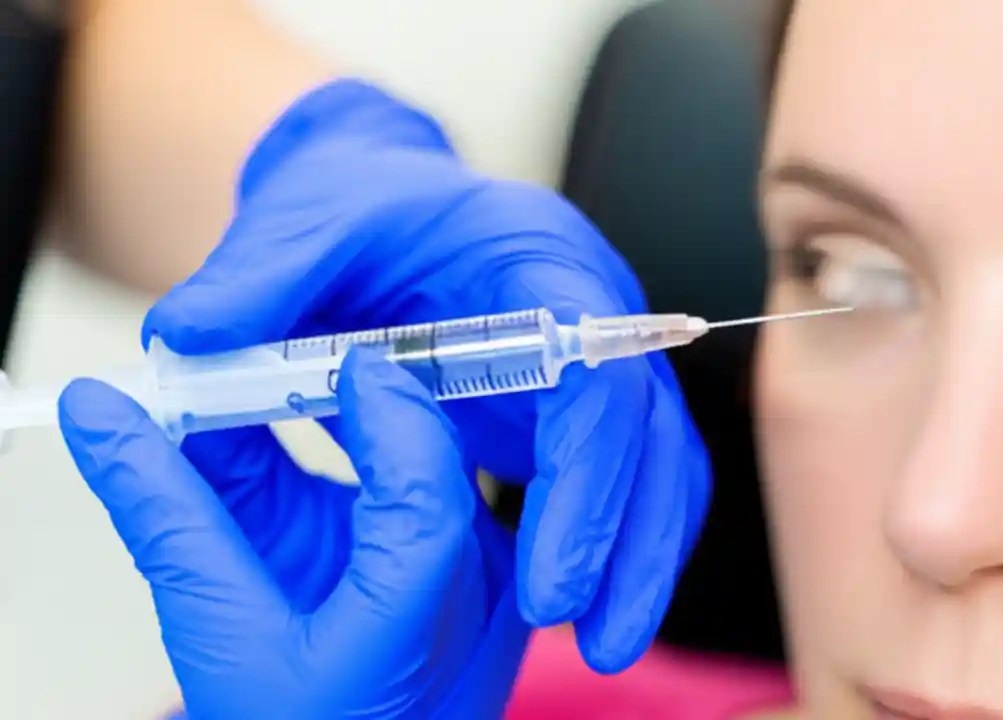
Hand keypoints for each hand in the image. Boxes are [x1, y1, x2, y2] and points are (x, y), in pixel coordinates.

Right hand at [60, 350, 528, 718]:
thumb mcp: (216, 636)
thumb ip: (167, 519)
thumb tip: (103, 414)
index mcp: (421, 620)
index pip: (424, 484)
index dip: (379, 404)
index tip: (322, 349)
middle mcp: (470, 593)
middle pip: (420, 456)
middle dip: (345, 389)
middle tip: (267, 341)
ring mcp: (477, 582)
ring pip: (413, 466)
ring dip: (342, 415)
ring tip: (264, 371)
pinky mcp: (460, 569)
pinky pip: (413, 492)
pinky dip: (351, 455)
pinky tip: (295, 419)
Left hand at [141, 79, 710, 670]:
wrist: (390, 206)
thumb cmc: (360, 205)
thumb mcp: (305, 221)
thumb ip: (254, 277)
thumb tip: (188, 339)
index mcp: (540, 262)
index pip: (596, 371)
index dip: (586, 473)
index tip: (545, 573)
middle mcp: (590, 314)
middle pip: (649, 433)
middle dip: (623, 537)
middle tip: (577, 629)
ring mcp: (591, 369)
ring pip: (661, 467)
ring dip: (640, 558)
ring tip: (605, 646)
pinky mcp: (578, 416)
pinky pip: (633, 484)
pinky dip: (623, 547)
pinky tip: (597, 611)